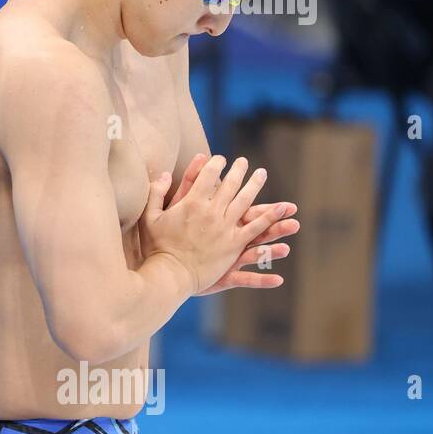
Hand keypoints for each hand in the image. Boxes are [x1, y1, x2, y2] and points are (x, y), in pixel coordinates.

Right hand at [140, 154, 281, 293]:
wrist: (170, 274)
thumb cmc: (156, 247)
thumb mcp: (150, 217)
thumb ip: (156, 193)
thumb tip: (162, 173)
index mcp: (192, 204)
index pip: (207, 177)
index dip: (215, 165)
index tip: (220, 158)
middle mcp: (212, 213)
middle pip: (229, 186)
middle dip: (237, 171)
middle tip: (244, 161)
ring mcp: (225, 229)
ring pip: (245, 202)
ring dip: (255, 186)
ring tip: (262, 174)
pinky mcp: (233, 246)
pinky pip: (255, 230)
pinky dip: (270, 219)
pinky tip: (282, 209)